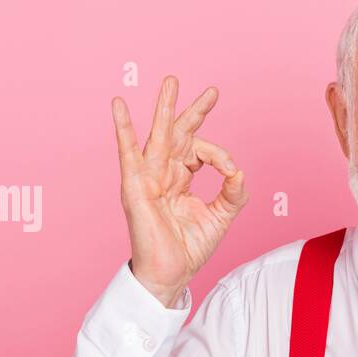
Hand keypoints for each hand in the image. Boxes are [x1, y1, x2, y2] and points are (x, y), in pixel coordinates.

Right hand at [112, 75, 248, 306]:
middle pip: (179, 133)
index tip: (231, 170)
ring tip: (171, 82)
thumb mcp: (220, 217)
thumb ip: (232, 194)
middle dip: (194, 111)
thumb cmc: (188, 248)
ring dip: (164, 108)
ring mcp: (147, 178)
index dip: (219, 156)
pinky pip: (127, 153)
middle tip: (212, 91)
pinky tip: (118, 106)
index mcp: (180, 179)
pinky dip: (123, 129)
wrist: (170, 274)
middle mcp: (163, 173)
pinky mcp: (135, 187)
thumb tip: (239, 171)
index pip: (201, 152)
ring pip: (157, 135)